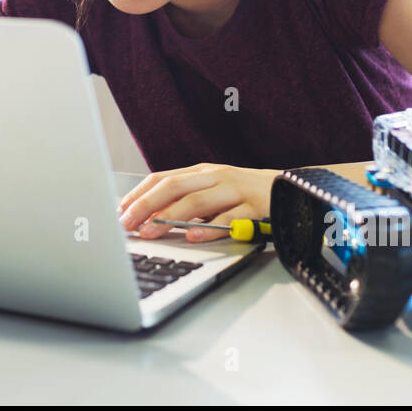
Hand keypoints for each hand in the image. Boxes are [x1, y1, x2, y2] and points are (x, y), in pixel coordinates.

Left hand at [117, 163, 279, 242]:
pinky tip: (194, 238)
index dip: (138, 194)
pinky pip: (229, 217)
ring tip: (152, 231)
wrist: (292, 189)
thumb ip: (187, 201)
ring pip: (197, 200)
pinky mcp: (254, 205)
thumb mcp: (213, 192)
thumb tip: (148, 218)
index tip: (119, 212)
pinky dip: (210, 228)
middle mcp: (214, 176)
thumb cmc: (245, 195)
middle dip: (146, 205)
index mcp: (201, 172)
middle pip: (173, 186)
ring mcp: (234, 189)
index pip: (161, 178)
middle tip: (127, 224)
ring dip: (171, 217)